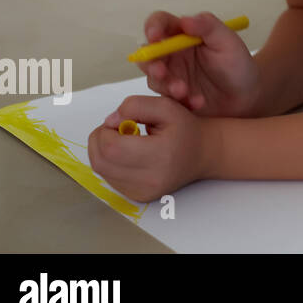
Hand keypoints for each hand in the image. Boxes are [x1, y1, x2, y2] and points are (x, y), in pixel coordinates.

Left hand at [88, 95, 214, 202]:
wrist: (203, 153)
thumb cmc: (186, 128)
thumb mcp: (166, 106)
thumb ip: (135, 106)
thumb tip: (109, 121)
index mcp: (160, 156)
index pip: (111, 147)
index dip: (106, 130)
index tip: (119, 120)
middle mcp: (150, 180)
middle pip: (100, 161)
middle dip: (99, 140)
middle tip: (115, 128)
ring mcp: (142, 192)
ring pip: (101, 170)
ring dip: (102, 151)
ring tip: (121, 140)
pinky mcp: (137, 197)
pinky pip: (109, 178)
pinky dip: (110, 163)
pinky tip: (126, 154)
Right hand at [137, 10, 260, 117]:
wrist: (246, 97)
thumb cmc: (237, 64)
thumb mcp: (228, 41)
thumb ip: (208, 27)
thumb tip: (185, 20)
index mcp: (183, 34)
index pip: (160, 23)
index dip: (153, 27)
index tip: (155, 37)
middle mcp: (172, 54)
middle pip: (149, 54)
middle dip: (152, 63)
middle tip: (162, 72)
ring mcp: (171, 76)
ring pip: (154, 79)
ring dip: (167, 85)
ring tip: (184, 91)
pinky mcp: (172, 97)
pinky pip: (167, 99)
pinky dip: (180, 101)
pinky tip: (198, 102)